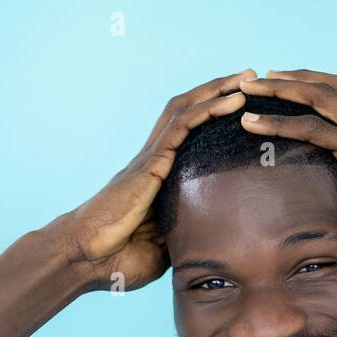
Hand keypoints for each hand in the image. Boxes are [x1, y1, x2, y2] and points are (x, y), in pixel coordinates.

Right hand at [54, 70, 253, 291]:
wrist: (86, 258)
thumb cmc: (118, 258)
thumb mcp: (164, 248)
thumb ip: (186, 235)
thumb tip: (214, 243)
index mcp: (157, 178)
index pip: (188, 135)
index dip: (213, 117)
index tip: (241, 107)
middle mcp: (154, 160)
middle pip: (188, 112)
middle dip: (219, 92)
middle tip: (250, 79)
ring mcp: (151, 159)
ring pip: (187, 110)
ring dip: (218, 91)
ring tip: (247, 78)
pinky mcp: (150, 164)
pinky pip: (182, 127)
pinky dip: (209, 110)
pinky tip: (232, 102)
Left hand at [237, 69, 336, 258]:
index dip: (318, 84)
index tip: (292, 82)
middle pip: (331, 86)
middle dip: (295, 77)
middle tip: (262, 74)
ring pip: (319, 98)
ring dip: (280, 89)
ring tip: (248, 85)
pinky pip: (314, 131)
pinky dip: (280, 123)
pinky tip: (254, 123)